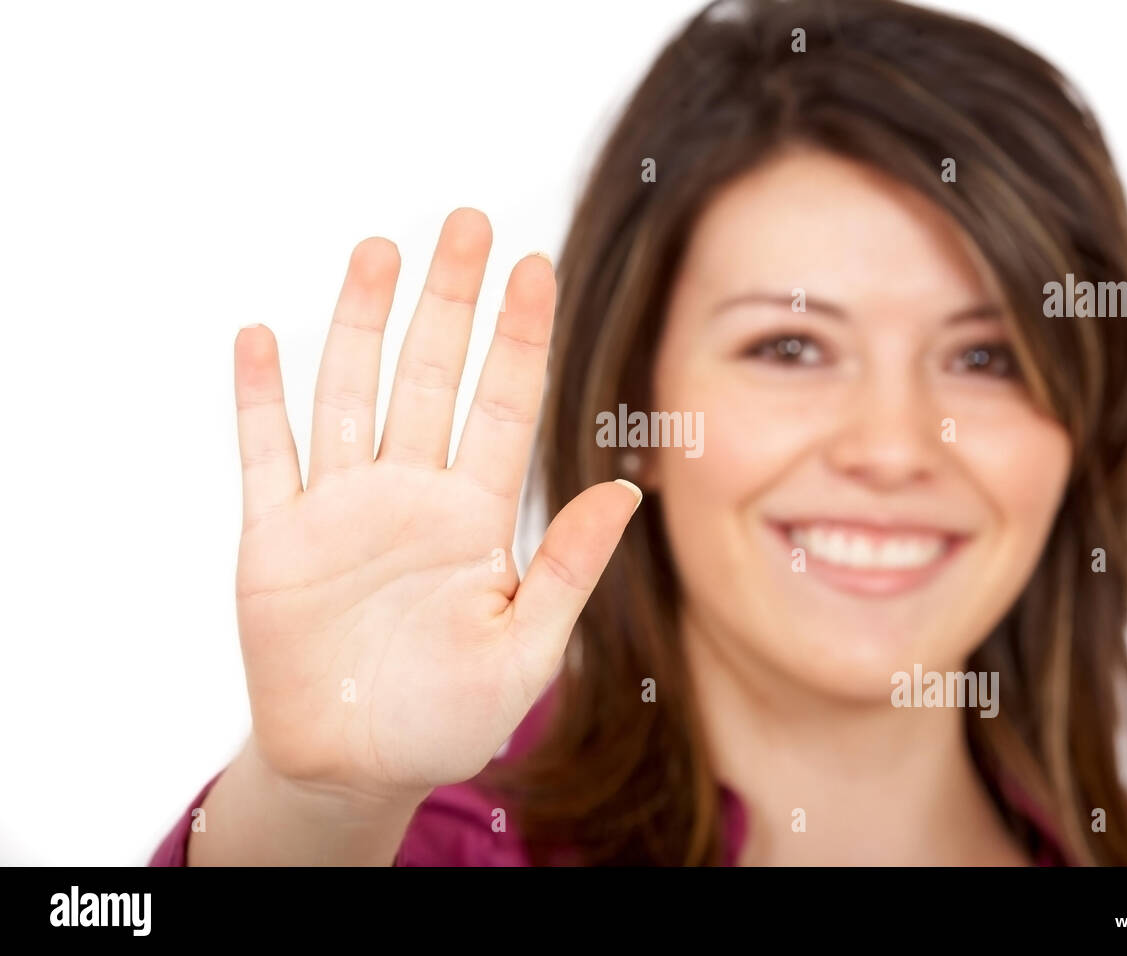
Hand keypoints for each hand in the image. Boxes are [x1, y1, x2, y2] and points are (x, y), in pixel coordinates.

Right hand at [230, 208, 638, 803]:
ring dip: (360, 324)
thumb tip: (625, 490)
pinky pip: (266, 455)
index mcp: (474, 517)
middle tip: (466, 222)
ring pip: (352, 394)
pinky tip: (263, 337)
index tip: (536, 267)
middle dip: (448, 301)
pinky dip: (260, 399)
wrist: (355, 765)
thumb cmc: (446, 717)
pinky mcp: (276, 539)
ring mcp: (341, 509)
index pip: (505, 406)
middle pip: (431, 376)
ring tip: (378, 251)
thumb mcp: (524, 650)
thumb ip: (568, 568)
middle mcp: (410, 495)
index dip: (519, 337)